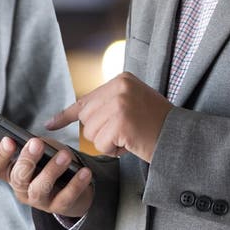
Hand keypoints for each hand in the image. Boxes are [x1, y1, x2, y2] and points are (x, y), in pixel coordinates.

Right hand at [0, 136, 92, 216]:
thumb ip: (14, 142)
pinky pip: (66, 197)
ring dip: (51, 171)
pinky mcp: (59, 207)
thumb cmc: (47, 164)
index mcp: (10, 173)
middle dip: (27, 159)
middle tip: (37, 143)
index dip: (0, 155)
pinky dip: (76, 184)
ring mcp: (39, 200)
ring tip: (65, 156)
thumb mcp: (31, 151)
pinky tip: (84, 171)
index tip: (8, 140)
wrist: (72, 186)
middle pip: (18, 177)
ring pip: (39, 189)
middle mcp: (21, 189)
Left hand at [45, 71, 171, 162]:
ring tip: (131, 136)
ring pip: (92, 133)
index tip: (49, 125)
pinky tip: (131, 143)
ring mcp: (120, 103)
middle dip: (101, 132)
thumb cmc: (156, 125)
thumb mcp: (131, 104)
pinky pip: (101, 144)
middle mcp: (119, 87)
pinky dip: (114, 150)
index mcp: (121, 80)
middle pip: (87, 118)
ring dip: (108, 142)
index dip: (66, 116)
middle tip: (126, 132)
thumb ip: (108, 104)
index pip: (86, 100)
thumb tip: (77, 113)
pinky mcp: (121, 121)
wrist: (180, 137)